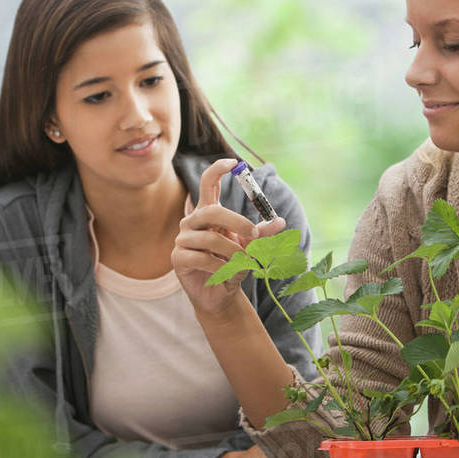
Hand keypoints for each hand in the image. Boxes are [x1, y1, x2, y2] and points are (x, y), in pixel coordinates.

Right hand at [172, 158, 285, 315]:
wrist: (220, 294)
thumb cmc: (233, 265)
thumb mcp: (251, 247)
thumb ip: (262, 234)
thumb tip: (280, 222)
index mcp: (208, 213)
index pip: (207, 184)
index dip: (218, 170)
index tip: (234, 163)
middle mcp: (192, 222)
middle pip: (212, 211)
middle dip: (237, 222)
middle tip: (254, 234)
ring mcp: (182, 239)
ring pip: (211, 239)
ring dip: (233, 252)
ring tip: (243, 262)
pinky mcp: (178, 258)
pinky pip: (203, 258)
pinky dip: (221, 267)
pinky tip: (226, 273)